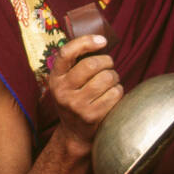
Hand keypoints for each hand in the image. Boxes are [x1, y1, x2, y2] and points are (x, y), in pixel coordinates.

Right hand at [47, 35, 122, 154]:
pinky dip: (118, 91)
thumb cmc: (75, 99)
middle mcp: (62, 91)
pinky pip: (115, 93)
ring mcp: (76, 105)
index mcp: (55, 79)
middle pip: (92, 64)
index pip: (66, 53)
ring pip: (107, 78)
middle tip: (108, 66)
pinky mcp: (92, 116)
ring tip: (110, 82)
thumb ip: (76, 64)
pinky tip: (112, 95)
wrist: (74, 133)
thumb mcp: (66, 82)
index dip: (86, 42)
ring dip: (114, 77)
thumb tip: (101, 40)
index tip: (102, 41)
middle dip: (107, 62)